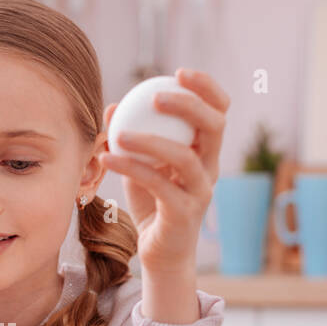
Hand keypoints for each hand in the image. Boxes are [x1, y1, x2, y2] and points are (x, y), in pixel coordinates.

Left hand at [100, 68, 229, 272]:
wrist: (160, 254)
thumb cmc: (152, 205)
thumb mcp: (140, 167)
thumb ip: (131, 137)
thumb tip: (113, 106)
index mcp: (205, 152)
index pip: (219, 111)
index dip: (207, 88)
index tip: (179, 72)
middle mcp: (210, 168)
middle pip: (214, 126)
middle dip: (189, 105)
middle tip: (155, 97)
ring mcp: (200, 192)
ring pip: (184, 157)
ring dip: (150, 140)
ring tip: (118, 133)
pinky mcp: (183, 213)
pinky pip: (158, 185)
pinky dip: (131, 168)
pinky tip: (107, 157)